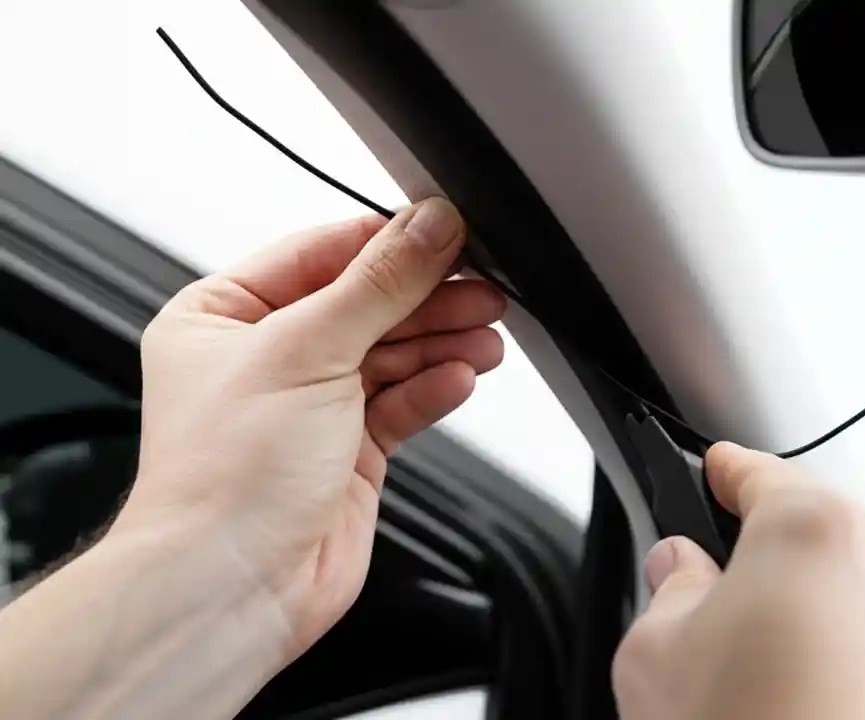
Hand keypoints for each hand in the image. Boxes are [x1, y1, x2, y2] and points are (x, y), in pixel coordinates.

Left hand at [113, 197, 504, 659]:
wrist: (234, 587)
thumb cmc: (226, 477)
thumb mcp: (307, 350)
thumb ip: (380, 284)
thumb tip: (430, 226)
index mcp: (223, 315)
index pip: (320, 254)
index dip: (387, 242)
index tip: (448, 231)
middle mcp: (264, 357)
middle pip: (365, 304)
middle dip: (427, 299)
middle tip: (484, 291)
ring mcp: (310, 405)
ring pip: (391, 354)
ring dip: (441, 343)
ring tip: (486, 336)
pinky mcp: (349, 451)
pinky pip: (402, 404)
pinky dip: (433, 389)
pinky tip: (461, 377)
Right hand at [612, 443, 864, 719]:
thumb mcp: (654, 654)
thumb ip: (670, 586)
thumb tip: (681, 572)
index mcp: (816, 533)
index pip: (757, 472)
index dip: (721, 474)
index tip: (712, 475)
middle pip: (817, 534)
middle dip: (768, 560)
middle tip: (714, 607)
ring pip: (862, 595)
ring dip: (820, 615)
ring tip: (764, 682)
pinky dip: (861, 665)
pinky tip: (811, 712)